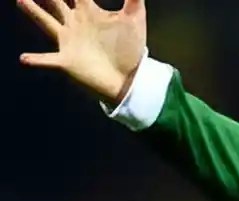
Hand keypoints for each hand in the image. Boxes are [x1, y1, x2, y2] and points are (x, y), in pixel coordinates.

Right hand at [17, 0, 146, 104]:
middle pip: (55, 2)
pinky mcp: (66, 61)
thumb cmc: (130, 48)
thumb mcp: (136, 20)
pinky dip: (36, 59)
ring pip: (46, 22)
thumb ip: (134, 0)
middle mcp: (74, 23)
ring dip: (34, 11)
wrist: (129, 78)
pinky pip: (47, 60)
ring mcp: (68, 41)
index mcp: (88, 11)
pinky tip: (24, 58)